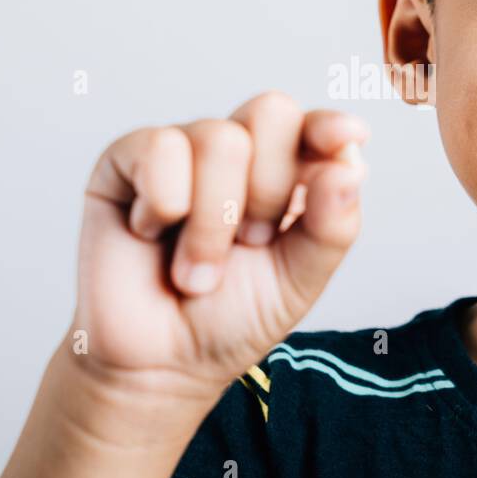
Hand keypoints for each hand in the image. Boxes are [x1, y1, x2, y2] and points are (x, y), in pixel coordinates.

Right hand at [71, 91, 368, 397]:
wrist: (159, 365)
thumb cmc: (230, 318)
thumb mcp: (300, 280)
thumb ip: (332, 225)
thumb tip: (350, 164)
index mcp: (285, 172)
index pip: (313, 125)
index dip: (328, 126)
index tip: (348, 138)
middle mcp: (236, 151)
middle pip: (271, 112)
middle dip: (270, 189)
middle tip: (250, 243)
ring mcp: (181, 150)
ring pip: (220, 138)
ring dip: (214, 222)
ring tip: (197, 268)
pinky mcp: (126, 159)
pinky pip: (160, 148)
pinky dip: (164, 207)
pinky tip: (150, 235)